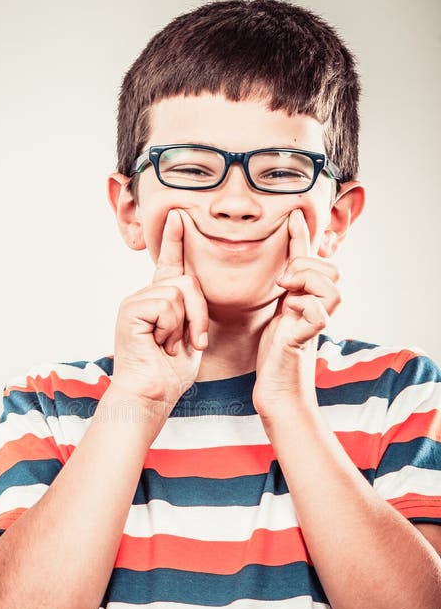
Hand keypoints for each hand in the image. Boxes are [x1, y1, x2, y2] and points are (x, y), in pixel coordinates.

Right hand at [111, 208, 209, 408]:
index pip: (170, 265)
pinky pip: (167, 303)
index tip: (179, 216)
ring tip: (169, 345)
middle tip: (191, 341)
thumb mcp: (190, 335)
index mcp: (159, 302)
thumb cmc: (169, 373)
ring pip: (179, 291)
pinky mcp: (130, 309)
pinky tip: (158, 343)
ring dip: (184, 324)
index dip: (175, 240)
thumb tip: (193, 285)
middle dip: (199, 313)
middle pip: (187, 280)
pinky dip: (171, 327)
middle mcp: (145, 297)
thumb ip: (193, 309)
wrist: (150, 396)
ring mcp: (135, 301)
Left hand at [253, 208, 340, 421]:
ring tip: (287, 294)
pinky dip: (306, 308)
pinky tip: (290, 314)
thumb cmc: (275, 358)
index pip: (310, 262)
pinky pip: (320, 313)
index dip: (303, 237)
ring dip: (307, 283)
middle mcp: (317, 309)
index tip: (292, 215)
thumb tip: (280, 271)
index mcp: (307, 300)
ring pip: (332, 288)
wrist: (276, 392)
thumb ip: (284, 294)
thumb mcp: (276, 316)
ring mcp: (315, 324)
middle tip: (283, 283)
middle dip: (305, 266)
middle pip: (330, 270)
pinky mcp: (306, 340)